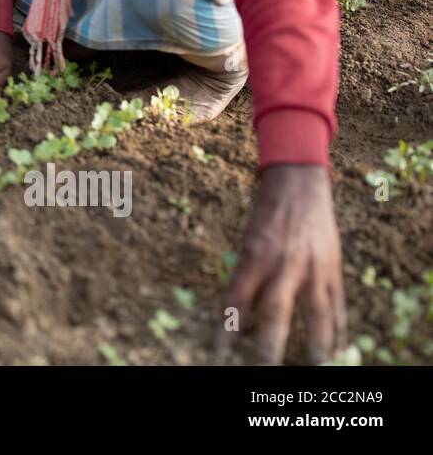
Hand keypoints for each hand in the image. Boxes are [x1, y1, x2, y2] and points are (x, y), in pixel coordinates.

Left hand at [216, 164, 344, 363]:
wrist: (298, 185)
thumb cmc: (265, 216)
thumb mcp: (247, 242)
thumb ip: (247, 278)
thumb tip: (242, 319)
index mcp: (254, 257)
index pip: (236, 301)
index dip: (227, 329)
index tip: (219, 354)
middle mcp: (283, 265)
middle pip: (274, 314)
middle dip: (268, 347)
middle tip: (262, 370)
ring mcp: (312, 268)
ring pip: (315, 315)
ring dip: (314, 345)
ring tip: (313, 366)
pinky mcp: (332, 268)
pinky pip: (336, 305)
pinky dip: (337, 329)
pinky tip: (336, 347)